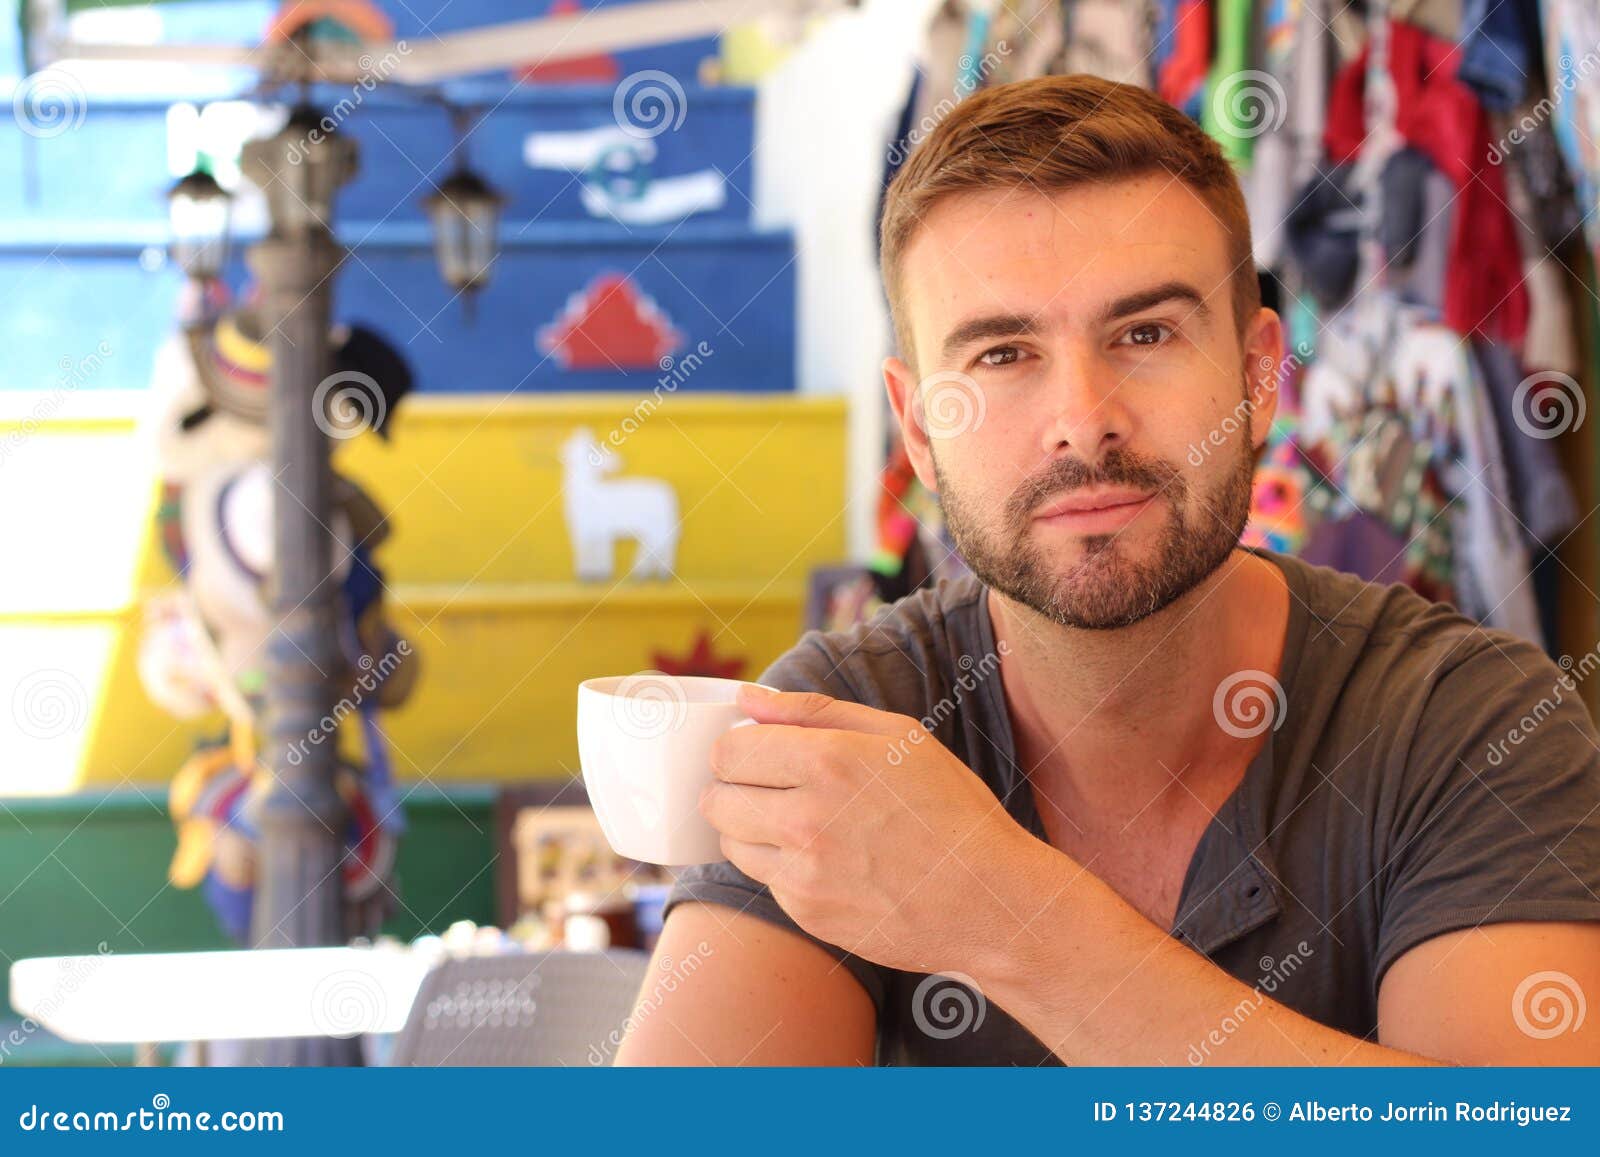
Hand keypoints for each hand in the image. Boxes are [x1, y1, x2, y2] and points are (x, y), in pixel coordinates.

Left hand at [699, 684, 1047, 975]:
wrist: (988, 899)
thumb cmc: (950, 809)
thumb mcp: (897, 737)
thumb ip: (813, 711)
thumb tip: (748, 697)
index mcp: (826, 761)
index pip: (727, 752)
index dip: (738, 749)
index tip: (759, 754)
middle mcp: (805, 818)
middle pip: (715, 799)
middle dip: (734, 788)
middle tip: (772, 788)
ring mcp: (802, 873)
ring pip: (730, 842)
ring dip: (752, 829)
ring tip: (803, 824)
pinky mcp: (806, 914)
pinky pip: (764, 881)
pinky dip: (783, 868)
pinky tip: (828, 861)